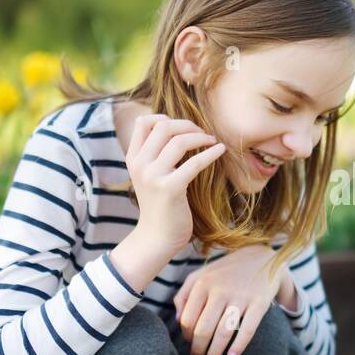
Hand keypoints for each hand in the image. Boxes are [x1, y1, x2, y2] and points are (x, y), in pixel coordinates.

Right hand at [126, 115, 225, 251]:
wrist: (157, 237)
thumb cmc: (160, 205)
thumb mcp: (149, 176)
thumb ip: (155, 155)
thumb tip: (178, 130)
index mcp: (133, 158)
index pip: (143, 121)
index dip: (164, 117)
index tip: (183, 126)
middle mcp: (140, 164)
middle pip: (163, 126)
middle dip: (187, 124)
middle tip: (203, 133)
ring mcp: (153, 176)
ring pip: (179, 141)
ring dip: (200, 136)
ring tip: (212, 141)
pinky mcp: (170, 188)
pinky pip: (194, 163)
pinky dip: (210, 153)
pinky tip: (220, 150)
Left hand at [174, 245, 289, 354]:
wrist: (262, 258)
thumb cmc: (226, 271)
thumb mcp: (201, 275)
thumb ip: (184, 295)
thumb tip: (177, 321)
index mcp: (202, 284)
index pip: (187, 319)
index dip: (187, 337)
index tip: (190, 345)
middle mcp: (220, 290)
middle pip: (203, 329)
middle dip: (198, 349)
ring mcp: (241, 296)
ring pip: (223, 332)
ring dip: (215, 352)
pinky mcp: (260, 302)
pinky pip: (248, 329)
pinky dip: (239, 345)